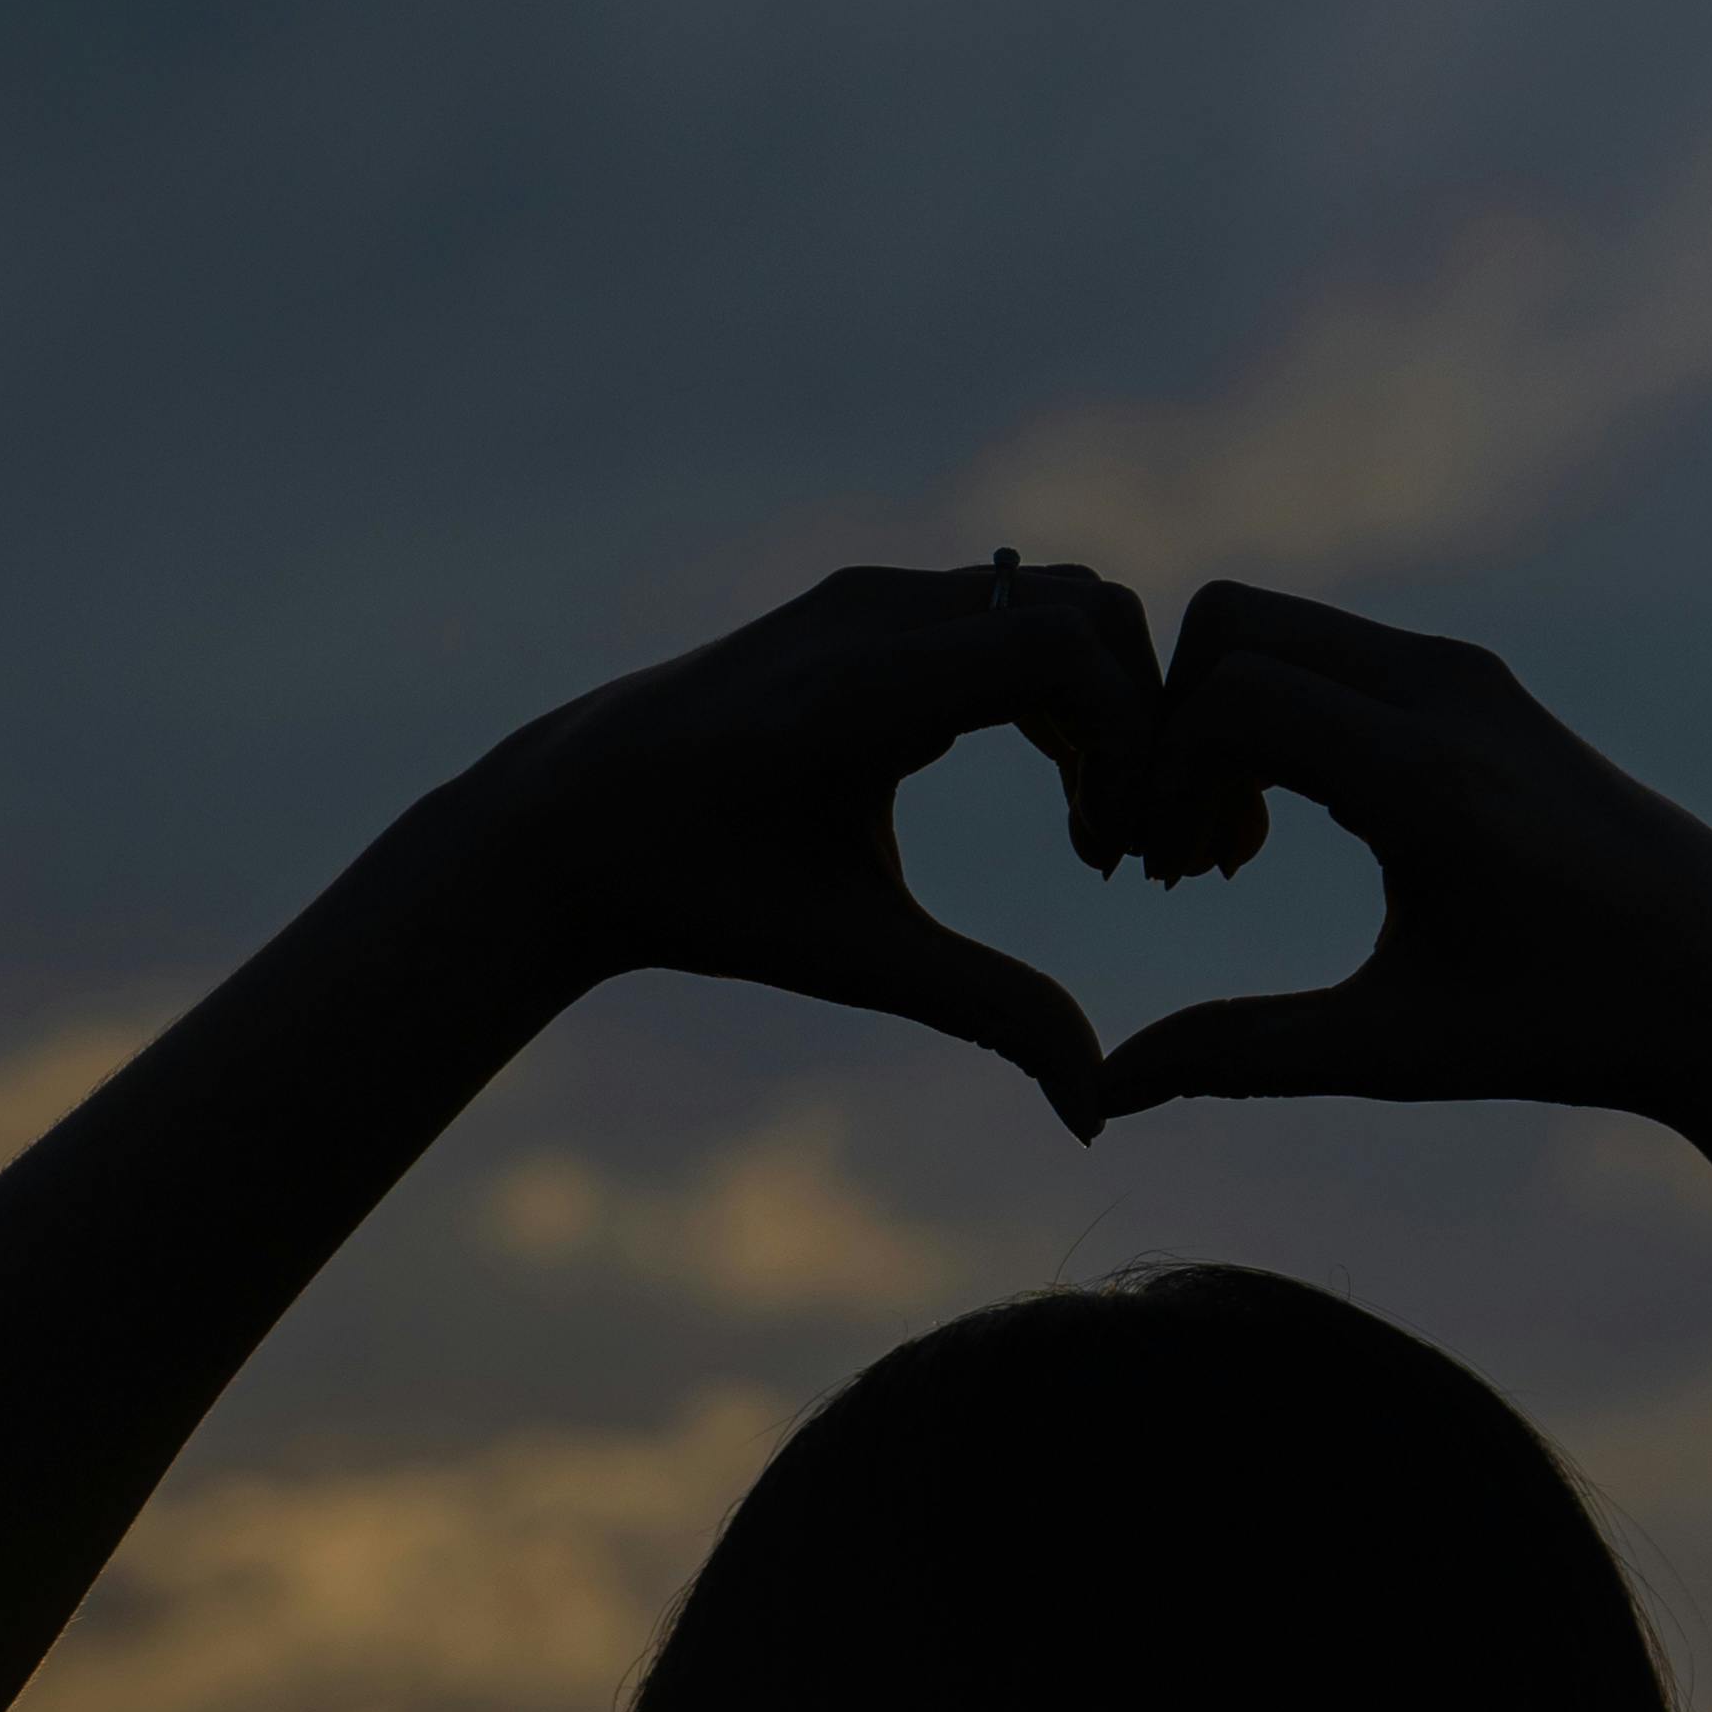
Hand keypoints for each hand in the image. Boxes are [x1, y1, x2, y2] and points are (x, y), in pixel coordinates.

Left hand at [483, 563, 1163, 1143]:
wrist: (572, 820)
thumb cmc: (704, 895)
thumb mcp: (854, 958)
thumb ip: (990, 1014)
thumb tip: (1095, 1117)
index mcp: (864, 686)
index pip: (1063, 646)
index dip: (1132, 739)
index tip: (1123, 853)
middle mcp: (873, 611)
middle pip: (1084, 607)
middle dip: (1139, 720)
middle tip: (1130, 846)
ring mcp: (870, 594)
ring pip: (1053, 604)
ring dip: (1103, 705)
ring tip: (1093, 830)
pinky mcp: (868, 605)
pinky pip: (1006, 615)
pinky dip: (1055, 690)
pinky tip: (1051, 793)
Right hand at [1097, 585, 1711, 1130]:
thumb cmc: (1565, 1028)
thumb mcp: (1394, 1051)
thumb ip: (1242, 1055)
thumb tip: (1107, 1089)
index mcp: (1425, 777)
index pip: (1231, 695)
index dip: (1161, 773)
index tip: (1162, 876)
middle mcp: (1445, 692)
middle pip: (1235, 624)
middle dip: (1173, 726)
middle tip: (1178, 855)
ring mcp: (1465, 673)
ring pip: (1279, 628)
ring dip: (1223, 721)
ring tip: (1225, 855)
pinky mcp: (1475, 681)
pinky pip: (1331, 653)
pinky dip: (1280, 717)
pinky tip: (1286, 831)